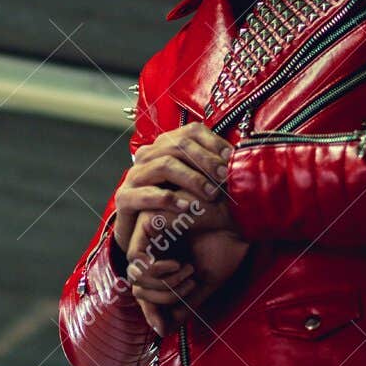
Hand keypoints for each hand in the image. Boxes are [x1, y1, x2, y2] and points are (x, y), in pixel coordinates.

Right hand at [112, 123, 232, 255]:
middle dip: (207, 161)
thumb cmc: (174, 206)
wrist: (141, 233)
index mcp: (164, 146)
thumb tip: (240, 161)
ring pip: (165, 166)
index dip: (213, 142)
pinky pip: (147, 194)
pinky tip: (186, 207)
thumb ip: (210, 170)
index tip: (232, 158)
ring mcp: (135, 176)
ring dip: (193, 179)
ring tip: (212, 194)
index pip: (190, 132)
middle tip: (226, 178)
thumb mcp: (193, 183)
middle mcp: (148, 156)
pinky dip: (169, 199)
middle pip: (179, 146)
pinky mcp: (125, 198)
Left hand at [126, 207, 250, 334]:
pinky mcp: (145, 221)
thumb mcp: (201, 284)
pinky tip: (178, 265)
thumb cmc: (225, 247)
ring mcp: (146, 232)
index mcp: (162, 257)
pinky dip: (157, 271)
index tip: (167, 325)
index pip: (142, 289)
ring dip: (163, 284)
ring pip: (134, 274)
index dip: (152, 309)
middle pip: (135, 285)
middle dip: (162, 297)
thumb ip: (180, 304)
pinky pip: (135, 258)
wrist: (239, 222)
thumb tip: (160, 330)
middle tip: (190, 285)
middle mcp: (150, 245)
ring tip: (187, 272)